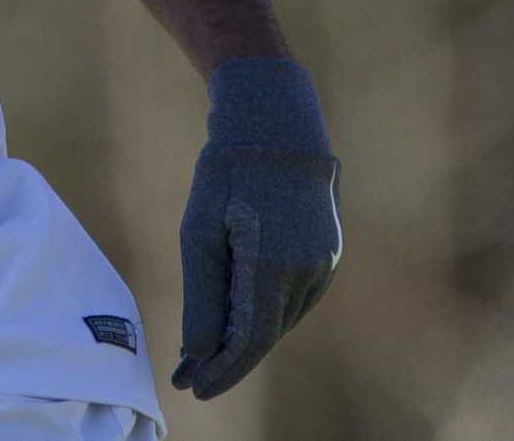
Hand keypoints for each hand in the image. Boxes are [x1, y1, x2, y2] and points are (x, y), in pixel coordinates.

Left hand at [172, 56, 341, 399]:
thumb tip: (199, 351)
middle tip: (187, 375)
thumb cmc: (228, 173)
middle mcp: (309, 271)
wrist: (275, 124)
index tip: (193, 388)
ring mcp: (323, 263)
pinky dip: (263, 312)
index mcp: (276, 265)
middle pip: (265, 333)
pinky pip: (291, 297)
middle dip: (225, 358)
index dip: (222, 370)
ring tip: (202, 351)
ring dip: (245, 336)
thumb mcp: (200, 230)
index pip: (251, 340)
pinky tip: (237, 315)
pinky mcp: (326, 254)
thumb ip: (203, 296)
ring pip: (279, 317)